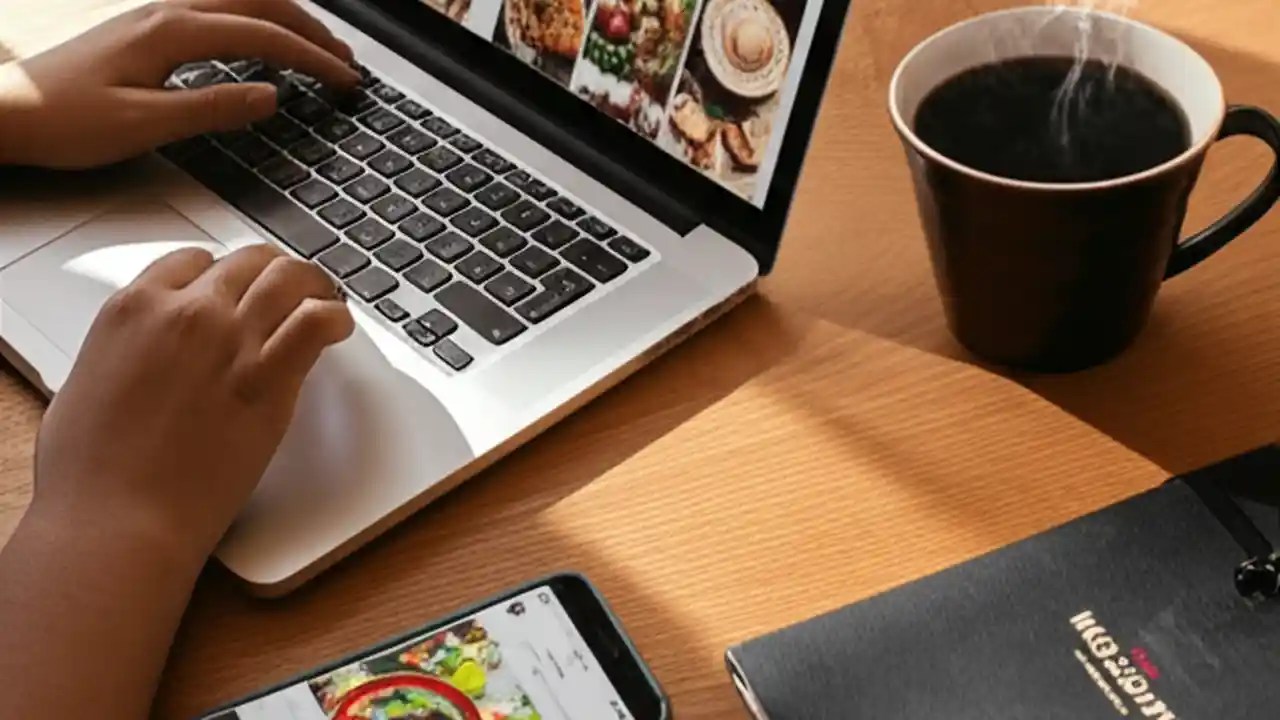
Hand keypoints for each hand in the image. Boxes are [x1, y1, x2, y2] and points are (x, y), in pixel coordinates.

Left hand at [0, 0, 359, 168]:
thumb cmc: (65, 121)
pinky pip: (219, 9)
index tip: (345, 79)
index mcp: (172, 33)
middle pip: (260, 4)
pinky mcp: (148, 28)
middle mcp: (167, 13)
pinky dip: (257, 19)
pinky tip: (263, 40)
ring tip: (318, 47)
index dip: (312, 58)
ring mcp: (157, 15)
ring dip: (287, 18)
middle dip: (312, 30)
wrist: (8, 111)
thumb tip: (270, 97)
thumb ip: (213, 108)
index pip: (264, 36)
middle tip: (346, 62)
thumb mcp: (145, 126)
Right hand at [32, 245, 354, 561]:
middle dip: (270, 273)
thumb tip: (133, 361)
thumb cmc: (89, 475)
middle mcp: (184, 313)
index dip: (220, 274)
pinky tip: (340, 327)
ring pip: (287, 278)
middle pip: (246, 262)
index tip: (235, 288)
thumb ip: (118, 358)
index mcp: (131, 309)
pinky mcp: (268, 378)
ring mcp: (230, 341)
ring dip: (311, 285)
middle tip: (288, 290)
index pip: (191, 261)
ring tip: (324, 299)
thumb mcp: (82, 390)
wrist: (118, 521)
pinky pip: (317, 322)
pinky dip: (335, 316)